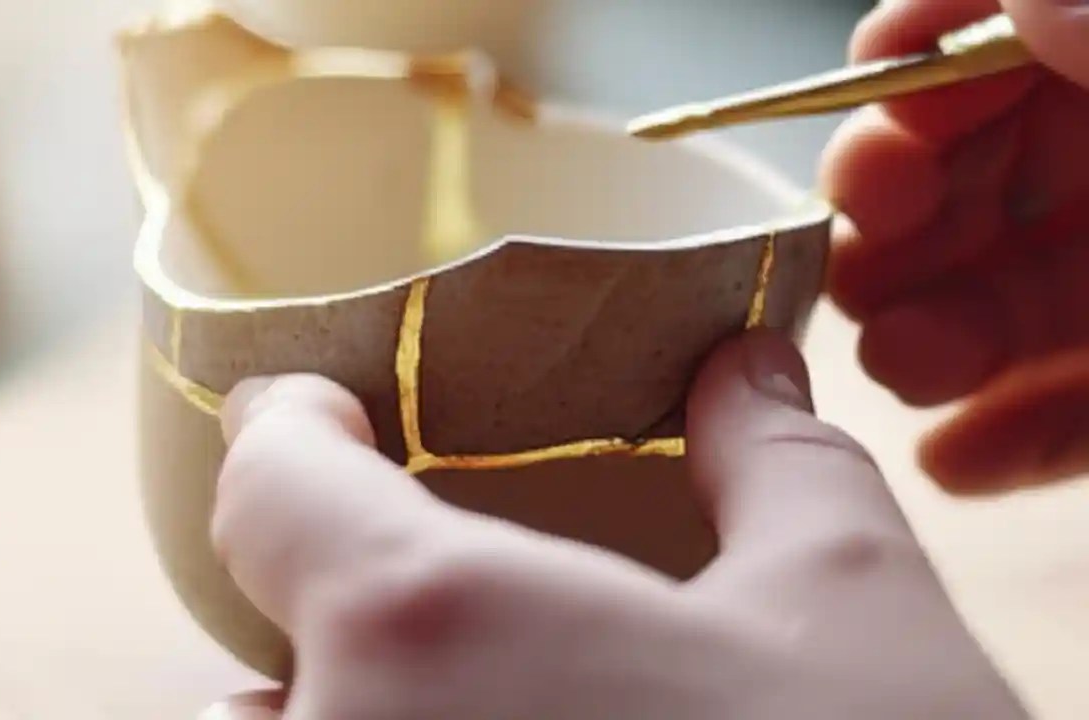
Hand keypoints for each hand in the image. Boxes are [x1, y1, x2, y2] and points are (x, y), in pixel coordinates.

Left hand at [203, 330, 1026, 719]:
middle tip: (434, 607)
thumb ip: (772, 461)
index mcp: (425, 626)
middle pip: (260, 669)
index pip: (269, 490)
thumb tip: (747, 372)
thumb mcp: (852, 605)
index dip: (290, 435)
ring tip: (467, 712)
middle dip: (331, 623)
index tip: (318, 416)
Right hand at [821, 0, 1088, 493]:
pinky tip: (958, 461)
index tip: (880, 57)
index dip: (930, 43)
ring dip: (932, 337)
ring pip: (1012, 308)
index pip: (1002, 38)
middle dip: (903, 211)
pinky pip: (1077, 414)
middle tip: (866, 225)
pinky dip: (1013, 441)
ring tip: (904, 364)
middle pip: (983, 181)